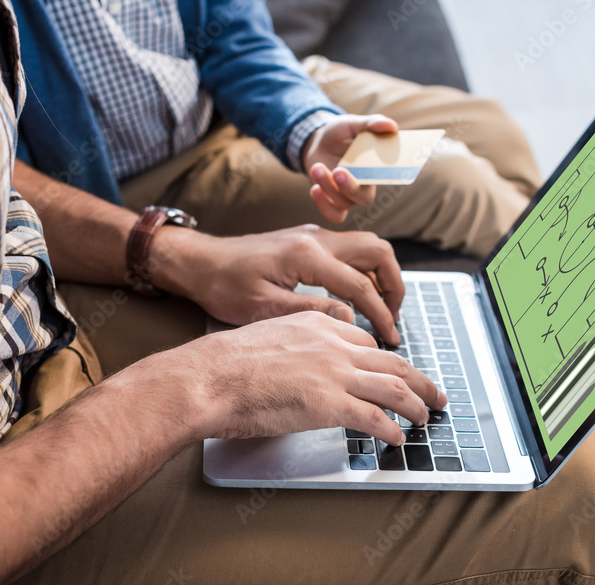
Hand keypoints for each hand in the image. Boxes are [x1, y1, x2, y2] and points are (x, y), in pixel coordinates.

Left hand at [153, 224, 404, 345]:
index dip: (381, 314)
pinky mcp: (309, 241)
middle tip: (393, 319)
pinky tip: (358, 299)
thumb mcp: (264, 308)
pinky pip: (351, 251)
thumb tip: (351, 320)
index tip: (391, 337)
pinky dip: (365, 272)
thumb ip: (312, 312)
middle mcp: (317, 238)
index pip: (361, 285)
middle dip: (394, 286)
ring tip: (382, 310)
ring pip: (369, 247)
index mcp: (307, 255)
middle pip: (378, 252)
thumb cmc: (223, 286)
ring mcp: (314, 236)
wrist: (200, 262)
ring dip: (382, 277)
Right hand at [182, 311, 446, 444]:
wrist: (208, 377)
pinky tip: (397, 439)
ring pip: (393, 388)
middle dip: (420, 380)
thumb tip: (300, 367)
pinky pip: (375, 418)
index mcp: (317, 324)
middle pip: (392, 362)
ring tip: (425, 418)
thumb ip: (293, 346)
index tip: (395, 373)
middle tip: (435, 393)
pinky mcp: (330, 404)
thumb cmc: (223, 364)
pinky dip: (392, 430)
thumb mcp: (266, 336)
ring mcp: (334, 374)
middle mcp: (333, 345)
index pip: (365, 342)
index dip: (385, 362)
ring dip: (416, 405)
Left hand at [303, 114, 398, 222]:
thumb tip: (392, 126)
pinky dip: (323, 206)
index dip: (388, 177)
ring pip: (344, 203)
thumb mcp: (354, 124)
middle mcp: (364, 186)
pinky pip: (333, 215)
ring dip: (329, 186)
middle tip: (338, 171)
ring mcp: (347, 196)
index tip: (374, 167)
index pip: (388, 178)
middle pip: (364, 198)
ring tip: (317, 167)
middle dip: (350, 187)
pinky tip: (315, 189)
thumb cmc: (339, 133)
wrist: (316, 142)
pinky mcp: (332, 201)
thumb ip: (372, 123)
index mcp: (375, 169)